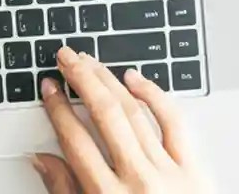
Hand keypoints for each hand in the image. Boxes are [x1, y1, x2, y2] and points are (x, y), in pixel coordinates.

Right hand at [32, 47, 209, 193]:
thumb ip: (66, 193)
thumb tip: (42, 159)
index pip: (75, 141)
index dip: (57, 109)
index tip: (48, 89)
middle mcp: (138, 182)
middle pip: (104, 116)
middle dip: (81, 80)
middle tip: (66, 58)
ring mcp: (169, 173)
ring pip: (135, 112)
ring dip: (110, 80)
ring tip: (91, 61)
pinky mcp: (195, 170)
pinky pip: (174, 122)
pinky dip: (154, 95)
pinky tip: (135, 78)